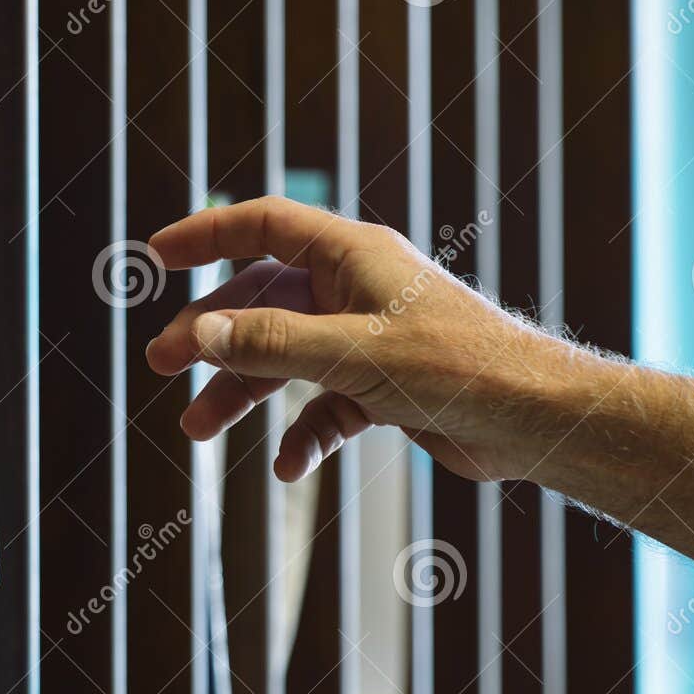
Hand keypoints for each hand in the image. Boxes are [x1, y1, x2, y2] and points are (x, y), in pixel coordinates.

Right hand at [144, 197, 592, 484]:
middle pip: (261, 301)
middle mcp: (355, 291)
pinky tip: (290, 466)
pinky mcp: (383, 388)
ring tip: (197, 428)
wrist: (536, 423)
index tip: (157, 254)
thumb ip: (273, 343)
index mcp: (352, 257)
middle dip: (210, 334)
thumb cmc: (461, 370)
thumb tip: (202, 330)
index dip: (207, 235)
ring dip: (241, 392)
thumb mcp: (354, 355)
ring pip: (283, 359)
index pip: (263, 227)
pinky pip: (322, 406)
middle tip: (160, 364)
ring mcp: (367, 340)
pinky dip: (301, 434)